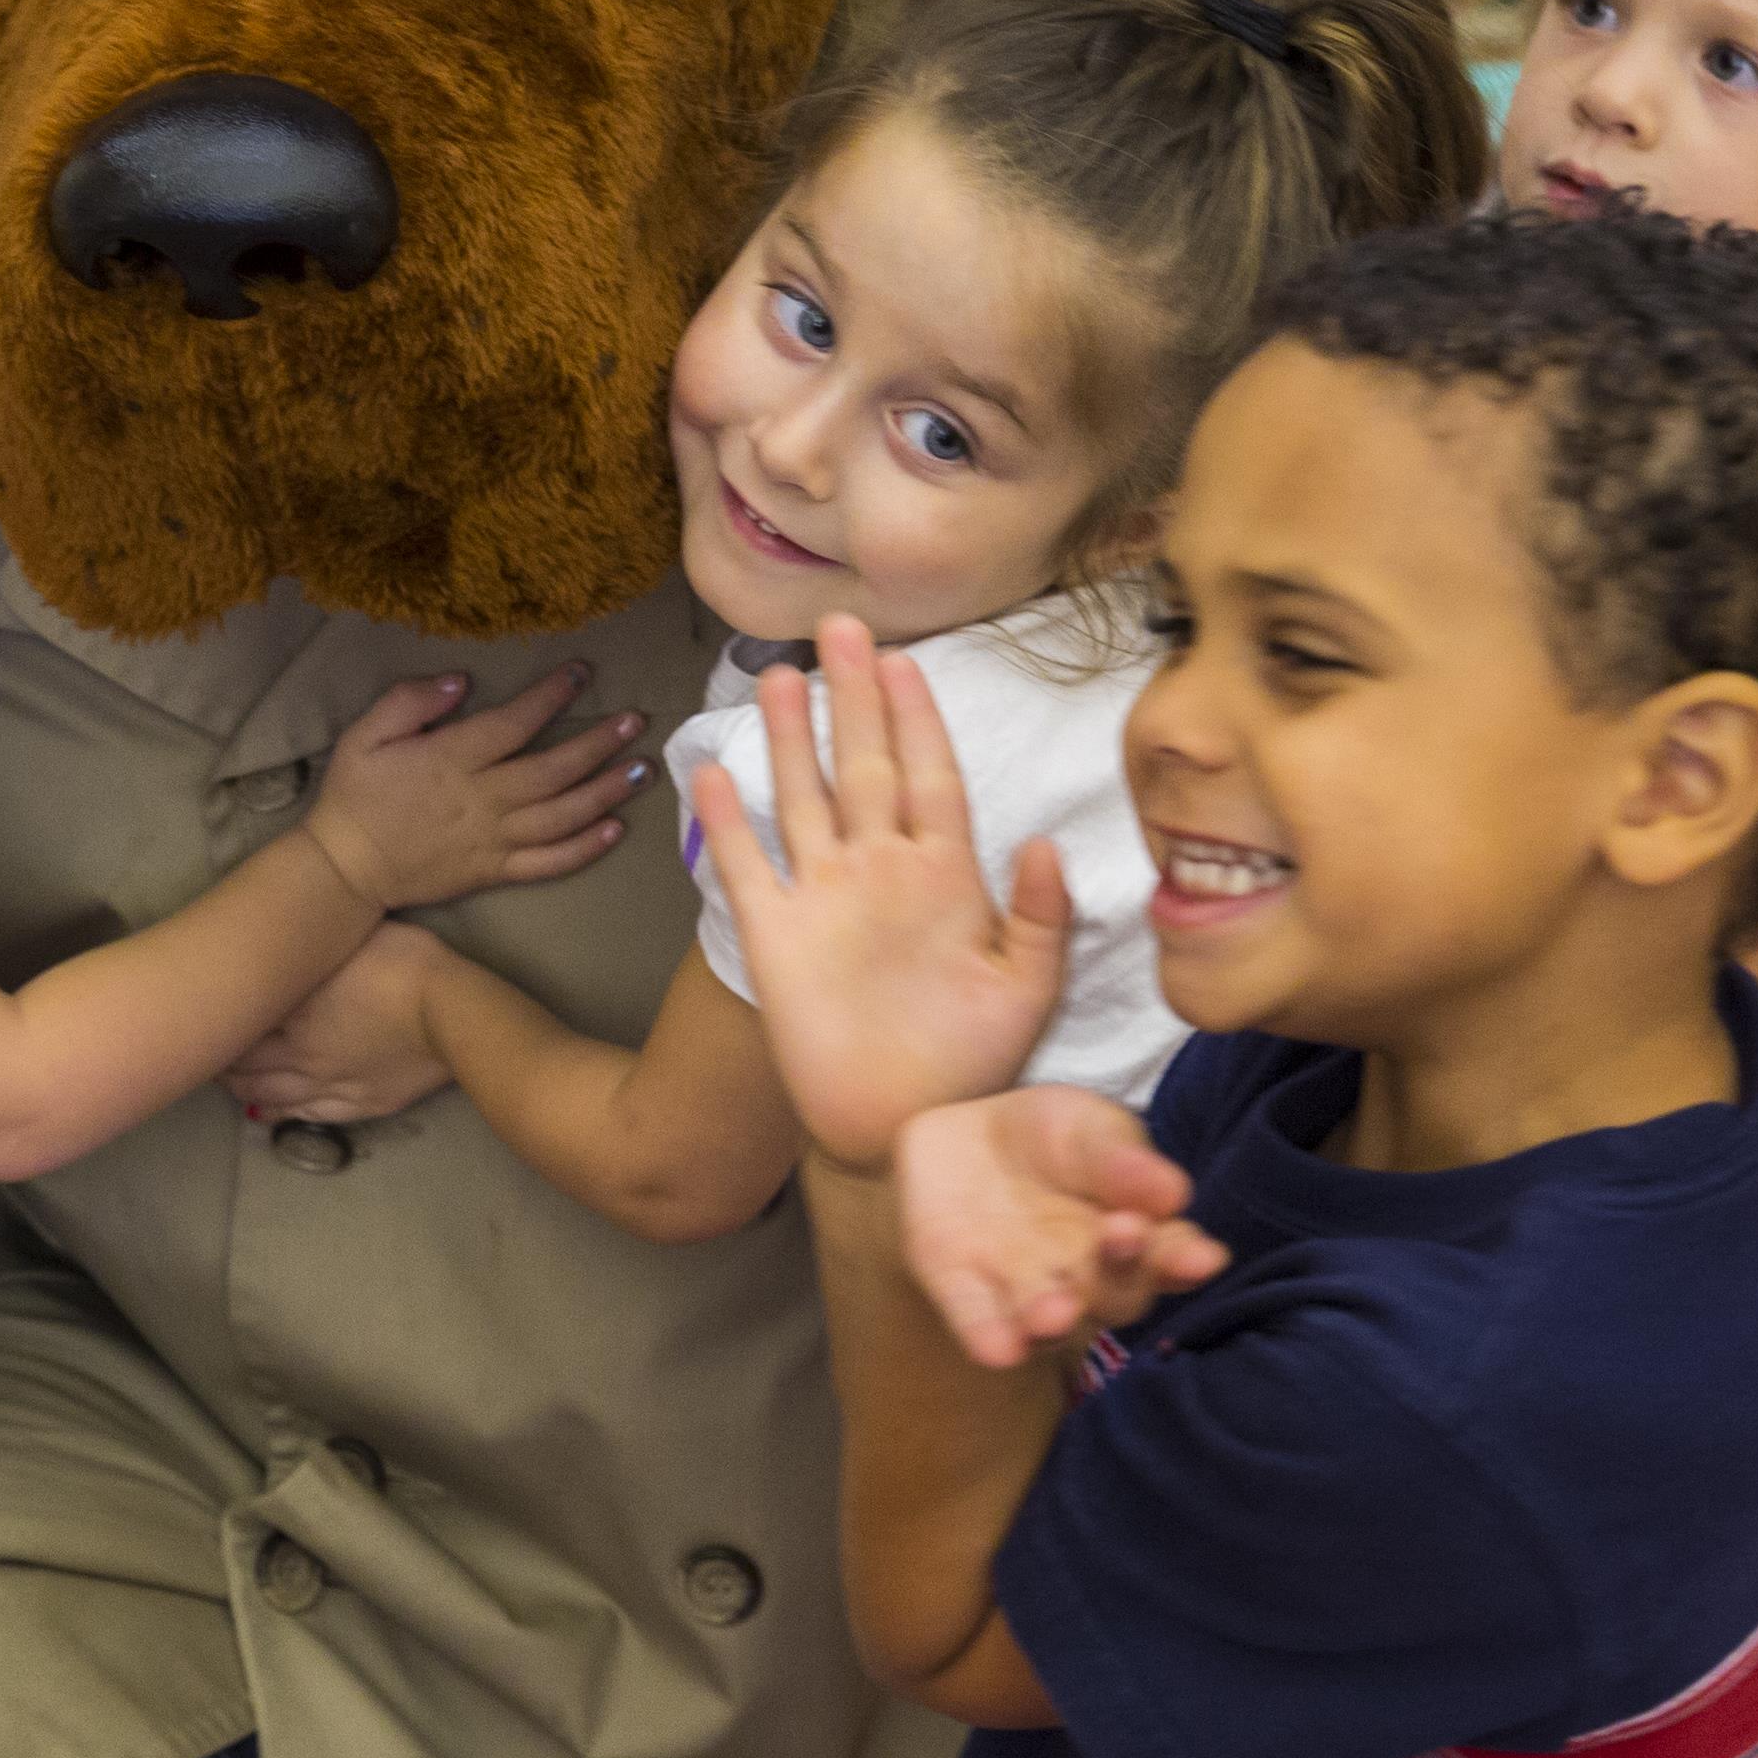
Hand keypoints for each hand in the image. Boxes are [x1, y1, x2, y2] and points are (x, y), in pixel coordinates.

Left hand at [226, 921, 464, 1125]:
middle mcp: (301, 1053)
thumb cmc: (403, 961)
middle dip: (223, 1063)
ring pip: (272, 1096)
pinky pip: (309, 1114)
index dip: (218, 1025)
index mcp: (295, 1010)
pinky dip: (281, 1114)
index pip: (241, 1025)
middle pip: (248, 1066)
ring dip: (244, 1093)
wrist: (451, 1010)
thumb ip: (312, 950)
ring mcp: (331, 1084)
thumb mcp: (349, 939)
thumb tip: (285, 948)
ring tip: (229, 1086)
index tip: (202, 1020)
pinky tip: (267, 1114)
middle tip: (205, 1057)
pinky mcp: (361, 1103)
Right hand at [300, 665, 647, 914]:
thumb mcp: (363, 734)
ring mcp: (492, 840)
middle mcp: (481, 800)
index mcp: (452, 760)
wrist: (344, 869)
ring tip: (642, 770)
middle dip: (599, 744)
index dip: (552, 696)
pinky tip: (615, 830)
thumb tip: (462, 681)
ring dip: (607, 792)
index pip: (515, 723)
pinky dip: (585, 848)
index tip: (582, 673)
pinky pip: (549, 863)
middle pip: (554, 769)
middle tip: (636, 722)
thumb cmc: (353, 795)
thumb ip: (410, 702)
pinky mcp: (494, 872)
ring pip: (562, 815)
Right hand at [686, 616, 1068, 1170]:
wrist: (903, 1131)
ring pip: (805, 797)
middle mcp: (880, 871)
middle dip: (853, 696)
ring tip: (776, 675)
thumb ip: (1041, 916)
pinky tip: (713, 769)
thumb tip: (1044, 841)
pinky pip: (747, 866)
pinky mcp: (776, 937)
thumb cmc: (973, 1063)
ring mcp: (824, 898)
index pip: (929, 775)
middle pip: (863, 764)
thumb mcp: (1026, 989)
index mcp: (944, 876)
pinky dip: (727, 820)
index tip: (905, 659)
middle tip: (839, 627)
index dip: (917, 717)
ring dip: (791, 737)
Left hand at [891, 1088, 1227, 1369]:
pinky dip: (990, 1336)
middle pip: (1116, 1294)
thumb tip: (1175, 1192)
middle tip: (1123, 1237)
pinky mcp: (968, 1296)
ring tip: (1059, 1312)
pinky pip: (981, 1324)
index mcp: (1135, 1237)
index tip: (1201, 1256)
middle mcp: (1089, 1278)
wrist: (962, 1136)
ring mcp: (1027, 1293)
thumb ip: (1123, 1160)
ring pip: (1051, 1322)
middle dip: (1121, 1273)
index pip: (1169, 1256)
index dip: (1183, 1259)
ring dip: (1055, 1321)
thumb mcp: (1089, 1129)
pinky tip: (999, 1348)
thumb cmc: (1050, 1137)